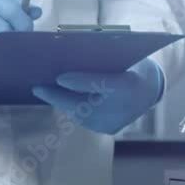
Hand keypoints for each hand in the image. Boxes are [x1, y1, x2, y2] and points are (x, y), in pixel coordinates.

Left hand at [31, 58, 164, 134]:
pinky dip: (70, 109)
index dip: (79, 82)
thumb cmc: (127, 66)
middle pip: (85, 104)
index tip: (58, 78)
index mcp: (129, 85)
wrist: (148, 91)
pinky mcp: (108, 129)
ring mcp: (116, 123)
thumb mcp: (117, 56)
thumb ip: (96, 55)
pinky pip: (84, 119)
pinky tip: (56, 99)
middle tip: (36, 88)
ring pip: (81, 114)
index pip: (103, 83)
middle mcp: (124, 108)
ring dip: (61, 103)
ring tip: (42, 92)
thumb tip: (66, 54)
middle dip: (58, 96)